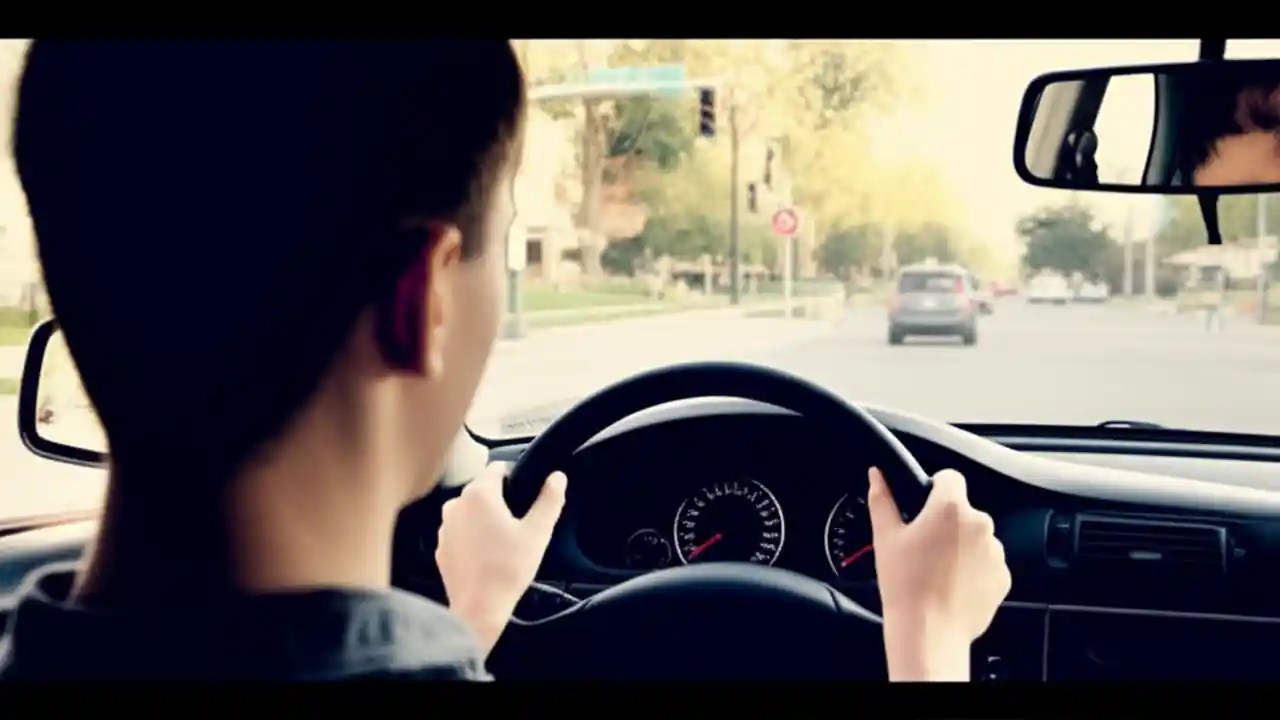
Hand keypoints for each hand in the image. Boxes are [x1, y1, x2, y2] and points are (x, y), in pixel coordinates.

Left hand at [435, 462, 566, 656]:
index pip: (497, 468)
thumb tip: (557, 476)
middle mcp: (456, 503)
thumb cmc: (509, 568)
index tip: (525, 497)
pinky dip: (470, 536)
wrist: (478, 608)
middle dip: (499, 500)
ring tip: (500, 542)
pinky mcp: (440, 547)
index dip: (514, 478)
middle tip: (517, 525)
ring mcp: (444, 526)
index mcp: (479, 493)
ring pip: (469, 510)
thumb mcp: (538, 532)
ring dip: (483, 518)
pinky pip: (459, 531)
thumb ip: (550, 500)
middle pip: (482, 489)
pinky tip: (484, 555)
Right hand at [866, 467, 1010, 680]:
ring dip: (961, 545)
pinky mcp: (1002, 576)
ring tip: (937, 569)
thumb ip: (882, 499)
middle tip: (923, 545)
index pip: (950, 477)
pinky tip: (951, 584)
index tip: (924, 506)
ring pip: (975, 537)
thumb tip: (878, 476)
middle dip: (945, 522)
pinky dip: (973, 569)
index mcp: (950, 508)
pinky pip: (987, 562)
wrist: (929, 632)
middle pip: (962, 510)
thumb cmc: (905, 586)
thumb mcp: (885, 537)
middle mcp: (979, 524)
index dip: (934, 488)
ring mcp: (995, 551)